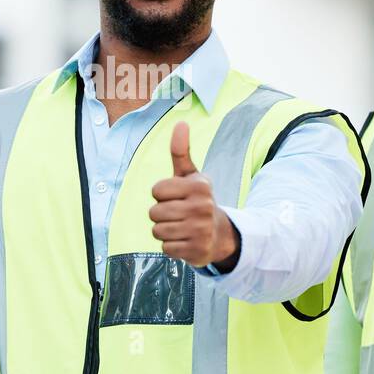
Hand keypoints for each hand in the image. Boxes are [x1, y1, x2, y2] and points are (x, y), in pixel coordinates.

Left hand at [148, 122, 239, 268]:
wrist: (219, 234)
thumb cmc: (197, 200)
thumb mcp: (190, 176)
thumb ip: (181, 151)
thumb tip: (181, 122)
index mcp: (199, 186)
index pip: (156, 190)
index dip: (160, 195)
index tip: (175, 196)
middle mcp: (202, 207)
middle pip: (154, 212)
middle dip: (160, 214)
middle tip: (177, 214)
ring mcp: (201, 230)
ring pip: (158, 231)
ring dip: (164, 231)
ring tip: (180, 227)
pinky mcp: (197, 251)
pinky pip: (166, 248)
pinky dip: (171, 246)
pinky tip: (184, 241)